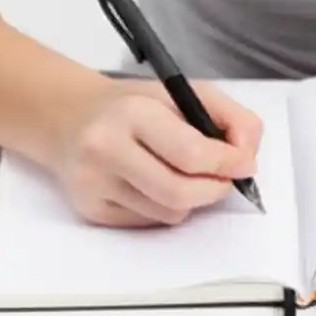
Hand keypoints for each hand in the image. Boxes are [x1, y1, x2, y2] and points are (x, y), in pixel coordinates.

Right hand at [52, 79, 262, 226]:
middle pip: (180, 194)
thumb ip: (229, 117)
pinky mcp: (91, 209)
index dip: (227, 164)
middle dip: (214, 190)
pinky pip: (148, 222)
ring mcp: (94, 183)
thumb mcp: (182, 93)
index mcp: (132, 112)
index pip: (191, 154)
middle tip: (224, 180)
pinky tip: (150, 183)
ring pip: (169, 213)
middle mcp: (106, 148)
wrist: (69, 117)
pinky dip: (163, 207)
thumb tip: (247, 158)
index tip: (244, 165)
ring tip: (180, 173)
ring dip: (189, 200)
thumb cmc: (131, 106)